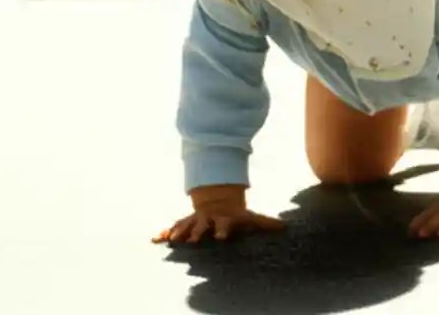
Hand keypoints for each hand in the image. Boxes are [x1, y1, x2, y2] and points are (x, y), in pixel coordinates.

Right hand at [153, 185, 285, 243]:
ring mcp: (195, 220)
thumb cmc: (233, 213)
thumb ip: (264, 222)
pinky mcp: (185, 223)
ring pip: (185, 225)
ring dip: (179, 232)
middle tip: (191, 240)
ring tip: (172, 240)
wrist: (215, 199)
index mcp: (221, 220)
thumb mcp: (248, 216)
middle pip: (201, 226)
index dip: (223, 230)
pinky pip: (173, 227)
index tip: (221, 237)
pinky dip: (164, 232)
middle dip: (196, 232)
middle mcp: (207, 219)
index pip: (223, 225)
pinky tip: (154, 238)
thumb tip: (284, 226)